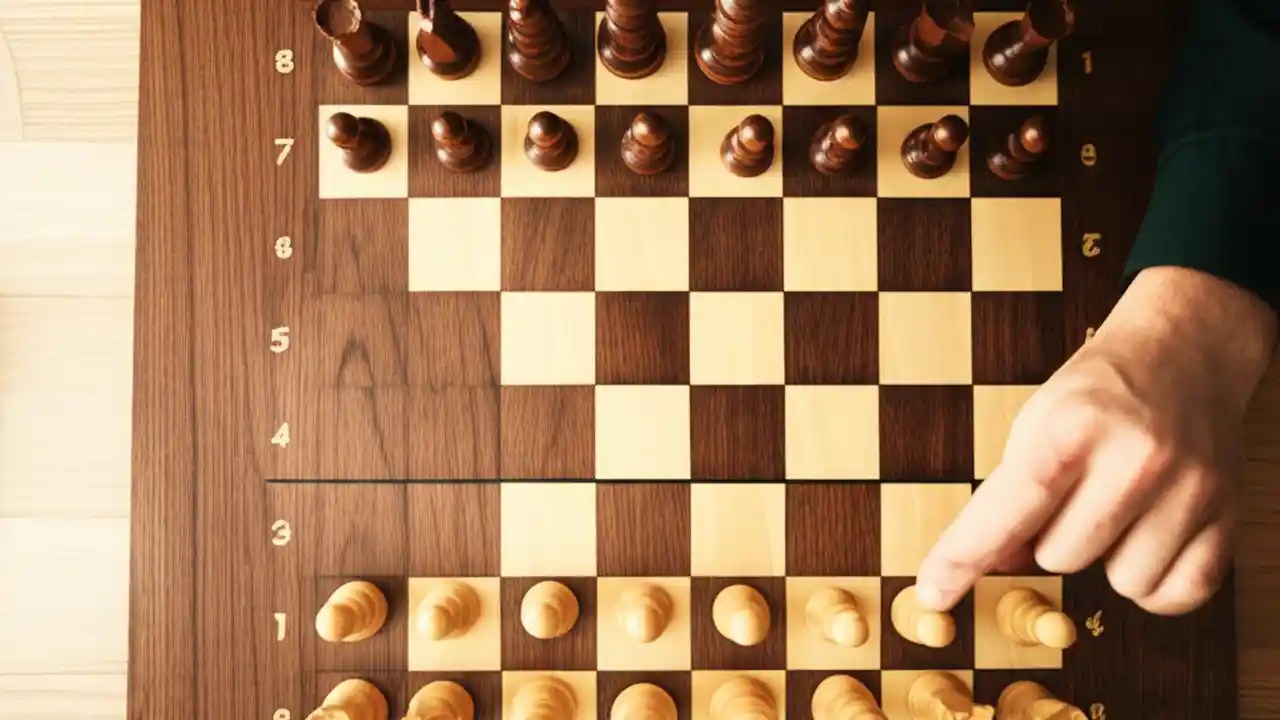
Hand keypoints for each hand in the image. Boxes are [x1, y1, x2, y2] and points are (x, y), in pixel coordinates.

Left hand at [915, 267, 1275, 615]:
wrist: (1183, 351)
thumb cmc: (1099, 393)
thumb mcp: (1035, 426)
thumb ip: (1008, 498)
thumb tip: (990, 565)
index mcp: (1072, 428)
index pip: (1005, 513)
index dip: (962, 558)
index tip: (933, 592)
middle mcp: (1136, 458)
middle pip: (1059, 557)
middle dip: (1051, 537)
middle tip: (1076, 492)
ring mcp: (1190, 489)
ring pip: (1120, 583)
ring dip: (1107, 558)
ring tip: (1118, 503)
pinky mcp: (1228, 515)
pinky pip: (1175, 595)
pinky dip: (1156, 582)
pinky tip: (1150, 535)